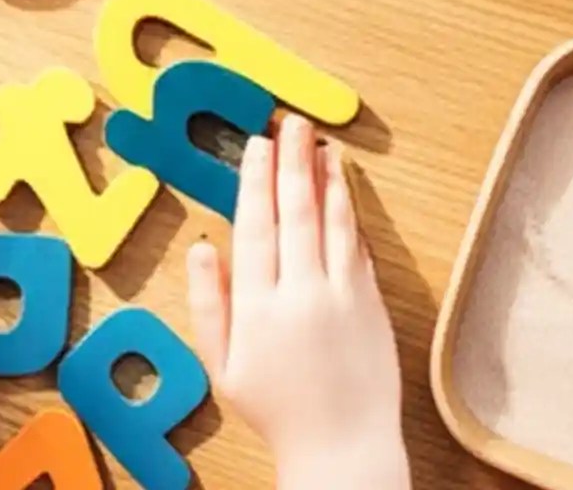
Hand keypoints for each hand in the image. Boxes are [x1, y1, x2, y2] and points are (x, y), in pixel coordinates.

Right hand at [186, 115, 410, 489]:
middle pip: (295, 213)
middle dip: (292, 163)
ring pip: (332, 223)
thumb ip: (210, 304)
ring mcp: (342, 296)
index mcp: (258, 308)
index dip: (256, 182)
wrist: (342, 447)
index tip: (255, 146)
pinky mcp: (371, 303)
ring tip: (321, 144)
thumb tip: (201, 249)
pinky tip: (344, 190)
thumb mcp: (224, 366)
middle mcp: (301, 294)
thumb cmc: (278, 411)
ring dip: (326, 179)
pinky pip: (357, 248)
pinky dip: (350, 215)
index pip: (256, 228)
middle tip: (290, 124)